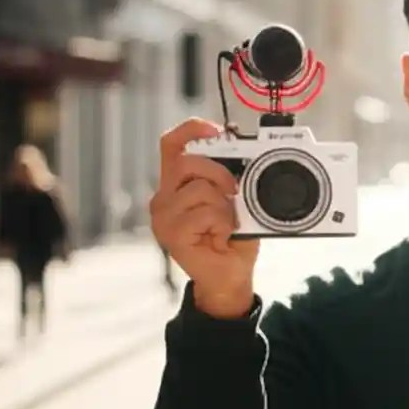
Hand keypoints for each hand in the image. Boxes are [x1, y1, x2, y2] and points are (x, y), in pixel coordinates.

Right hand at [150, 118, 258, 318]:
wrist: (229, 278)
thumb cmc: (231, 240)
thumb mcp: (234, 202)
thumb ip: (229, 180)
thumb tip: (244, 158)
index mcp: (177, 185)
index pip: (171, 145)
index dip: (191, 130)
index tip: (215, 130)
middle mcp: (164, 198)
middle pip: (187, 162)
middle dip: (219, 172)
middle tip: (235, 192)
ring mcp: (164, 217)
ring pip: (199, 189)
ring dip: (224, 206)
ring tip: (226, 224)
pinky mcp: (171, 233)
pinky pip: (204, 213)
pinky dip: (222, 222)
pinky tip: (221, 236)